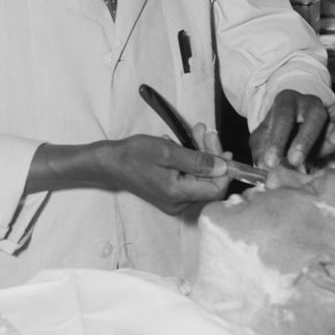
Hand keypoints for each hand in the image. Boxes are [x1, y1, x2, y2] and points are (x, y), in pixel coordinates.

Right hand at [98, 134, 229, 214]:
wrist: (110, 163)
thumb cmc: (134, 155)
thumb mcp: (167, 151)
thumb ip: (197, 161)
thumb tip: (223, 167)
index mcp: (178, 194)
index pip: (216, 188)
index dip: (223, 169)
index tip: (221, 146)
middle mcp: (179, 203)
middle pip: (209, 182)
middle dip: (211, 155)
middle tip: (205, 131)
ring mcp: (174, 201)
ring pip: (200, 179)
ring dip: (201, 155)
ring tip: (196, 132)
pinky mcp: (170, 195)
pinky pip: (189, 180)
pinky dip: (191, 162)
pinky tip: (183, 146)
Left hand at [248, 91, 334, 170]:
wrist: (292, 127)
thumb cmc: (278, 134)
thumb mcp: (263, 140)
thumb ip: (261, 151)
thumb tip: (261, 167)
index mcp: (287, 102)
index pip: (282, 116)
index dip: (277, 139)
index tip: (271, 161)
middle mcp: (310, 102)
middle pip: (314, 112)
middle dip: (305, 138)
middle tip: (295, 160)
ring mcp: (331, 108)